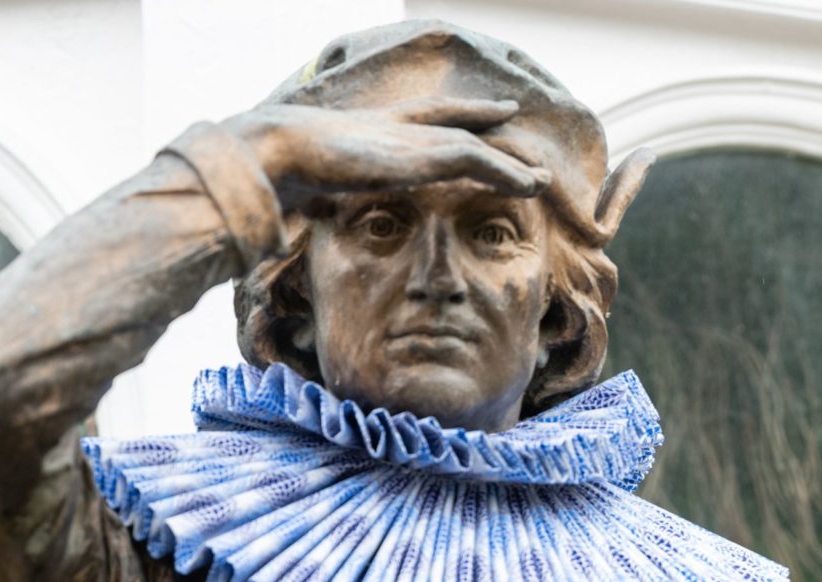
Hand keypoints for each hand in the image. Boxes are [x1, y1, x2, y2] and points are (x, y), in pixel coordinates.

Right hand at [232, 98, 550, 213]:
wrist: (282, 151)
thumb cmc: (281, 172)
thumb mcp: (305, 187)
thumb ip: (312, 198)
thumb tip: (288, 227)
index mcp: (372, 127)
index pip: (418, 115)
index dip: (442, 114)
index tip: (462, 113)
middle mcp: (398, 124)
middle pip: (453, 116)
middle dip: (483, 117)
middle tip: (510, 115)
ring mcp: (414, 137)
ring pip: (475, 143)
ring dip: (509, 161)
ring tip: (539, 176)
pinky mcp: (427, 154)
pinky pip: (481, 161)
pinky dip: (508, 174)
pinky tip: (531, 185)